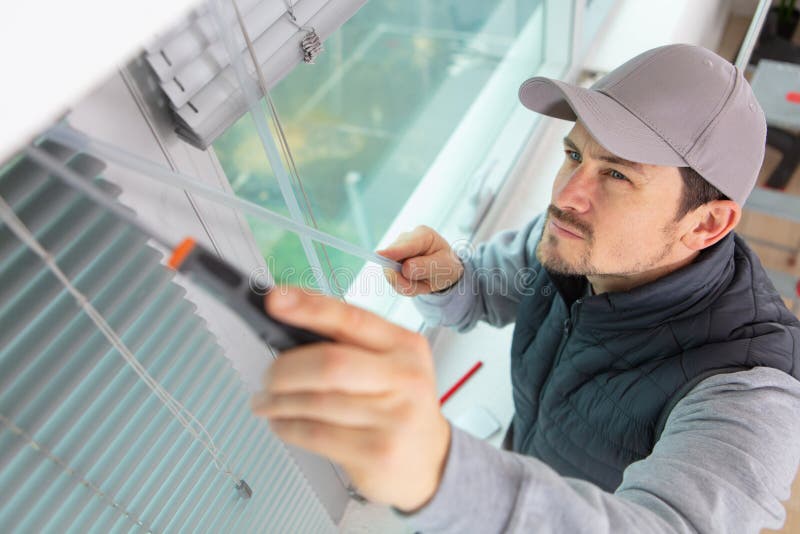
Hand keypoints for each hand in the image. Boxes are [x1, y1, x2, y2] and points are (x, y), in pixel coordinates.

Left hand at [251, 286, 450, 511]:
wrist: (428, 459)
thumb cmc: (396, 404)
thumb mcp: (388, 364)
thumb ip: (346, 344)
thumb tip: (286, 322)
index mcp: (404, 345)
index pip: (351, 318)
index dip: (309, 307)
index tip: (275, 300)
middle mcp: (405, 377)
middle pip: (330, 364)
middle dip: (285, 369)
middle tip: (268, 377)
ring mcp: (394, 417)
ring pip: (316, 402)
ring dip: (278, 402)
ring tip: (266, 402)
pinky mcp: (377, 452)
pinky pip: (316, 434)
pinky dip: (287, 427)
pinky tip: (282, 424)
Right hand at [377, 225, 463, 295]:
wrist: (444, 270)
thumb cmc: (446, 265)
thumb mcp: (445, 267)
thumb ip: (426, 267)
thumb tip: (404, 268)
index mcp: (423, 235)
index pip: (405, 245)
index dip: (392, 251)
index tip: (379, 255)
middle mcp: (405, 239)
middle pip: (392, 260)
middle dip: (406, 279)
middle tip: (425, 286)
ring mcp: (395, 251)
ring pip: (391, 273)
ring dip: (408, 284)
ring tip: (424, 282)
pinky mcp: (390, 263)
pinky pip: (393, 281)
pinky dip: (406, 286)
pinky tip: (417, 282)